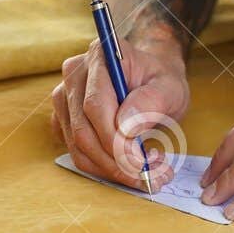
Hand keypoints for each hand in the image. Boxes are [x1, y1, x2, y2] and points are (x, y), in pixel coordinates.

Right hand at [50, 35, 189, 190]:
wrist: (150, 79)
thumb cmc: (160, 80)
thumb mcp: (170, 87)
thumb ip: (151, 101)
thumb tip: (124, 127)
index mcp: (100, 56)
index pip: (95, 106)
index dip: (115, 139)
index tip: (141, 161)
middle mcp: (74, 74)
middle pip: (83, 130)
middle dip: (116, 161)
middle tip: (150, 176)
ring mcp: (64, 98)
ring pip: (78, 147)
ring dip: (111, 169)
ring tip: (146, 172)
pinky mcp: (63, 120)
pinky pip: (77, 153)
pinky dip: (102, 168)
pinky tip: (129, 165)